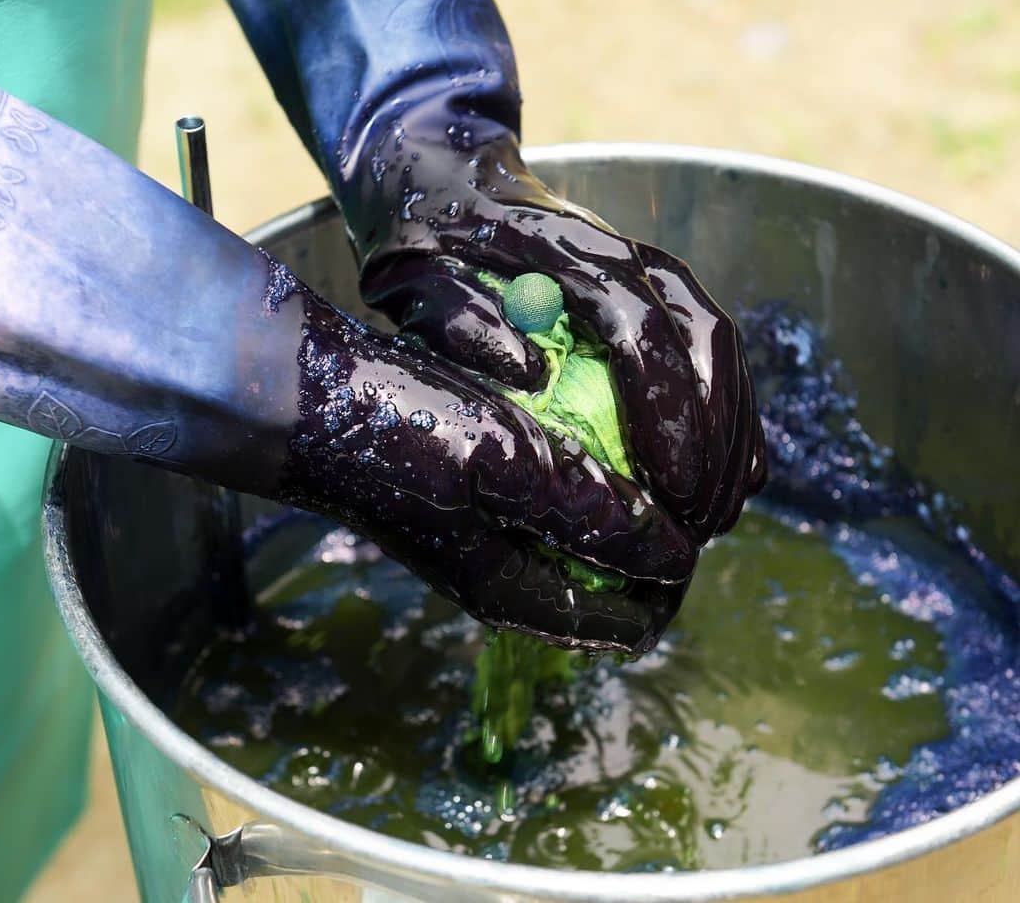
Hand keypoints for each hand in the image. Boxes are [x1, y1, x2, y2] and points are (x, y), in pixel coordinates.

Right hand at [277, 284, 697, 653]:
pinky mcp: (484, 502)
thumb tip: (679, 557)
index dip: (680, 576)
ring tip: (649, 449)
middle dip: (661, 540)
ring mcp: (495, 541)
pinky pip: (563, 507)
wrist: (317, 401)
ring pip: (594, 545)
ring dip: (631, 508)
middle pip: (618, 585)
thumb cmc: (403, 432)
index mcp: (517, 592)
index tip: (704, 516)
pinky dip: (594, 479)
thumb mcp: (507, 468)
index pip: (632, 619)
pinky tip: (598, 427)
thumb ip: (594, 517)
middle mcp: (511, 578)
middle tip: (683, 474)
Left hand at [344, 91, 766, 545]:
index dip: (666, 415)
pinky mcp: (657, 288)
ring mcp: (650, 269)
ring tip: (719, 512)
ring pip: (720, 347)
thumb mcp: (418, 279)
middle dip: (713, 439)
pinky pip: (711, 349)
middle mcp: (630, 256)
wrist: (454, 180)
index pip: (643, 333)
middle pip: (704, 342)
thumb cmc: (427, 241)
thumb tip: (527, 374)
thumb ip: (461, 320)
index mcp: (573, 254)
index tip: (671, 492)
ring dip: (731, 431)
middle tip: (702, 523)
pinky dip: (728, 410)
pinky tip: (727, 471)